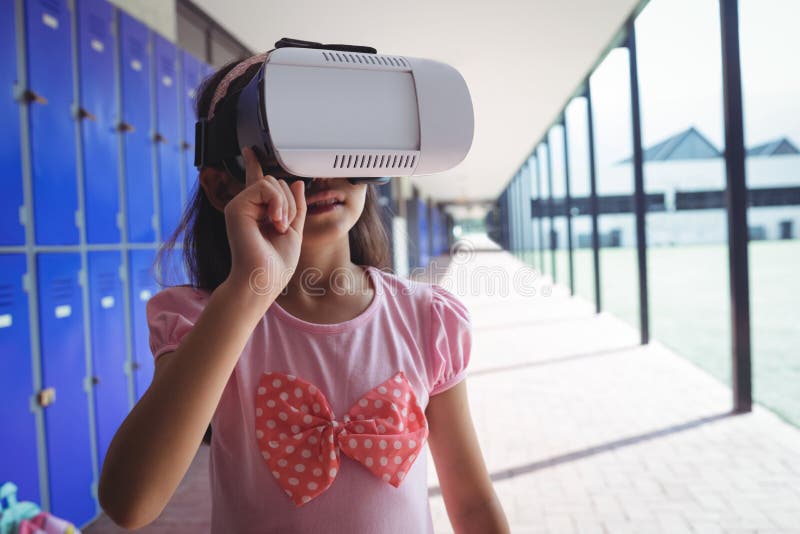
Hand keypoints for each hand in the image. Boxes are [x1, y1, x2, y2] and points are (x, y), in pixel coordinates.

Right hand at [223, 147, 306, 300]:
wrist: (263, 279)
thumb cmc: (276, 264)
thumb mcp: (294, 231)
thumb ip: (296, 207)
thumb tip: (297, 182)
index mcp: (258, 213)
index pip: (257, 183)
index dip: (253, 165)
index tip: (250, 151)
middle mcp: (247, 208)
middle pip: (276, 182)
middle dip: (290, 201)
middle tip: (285, 225)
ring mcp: (240, 206)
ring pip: (272, 183)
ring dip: (285, 204)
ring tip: (280, 226)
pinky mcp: (237, 206)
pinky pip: (265, 186)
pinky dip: (278, 202)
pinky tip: (275, 221)